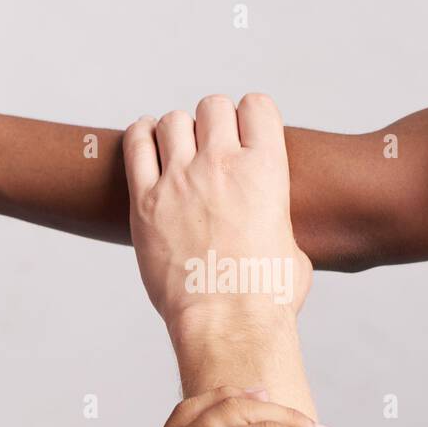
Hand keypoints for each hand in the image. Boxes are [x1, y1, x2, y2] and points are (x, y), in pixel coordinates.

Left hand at [123, 94, 311, 341]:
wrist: (227, 321)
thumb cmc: (265, 295)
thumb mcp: (291, 246)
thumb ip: (277, 222)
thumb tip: (272, 231)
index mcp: (267, 168)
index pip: (256, 106)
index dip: (248, 117)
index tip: (242, 134)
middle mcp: (222, 164)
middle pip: (212, 107)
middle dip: (210, 122)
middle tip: (206, 146)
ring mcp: (180, 180)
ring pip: (172, 122)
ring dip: (174, 131)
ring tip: (174, 150)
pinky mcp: (145, 202)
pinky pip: (136, 147)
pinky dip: (139, 138)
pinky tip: (143, 143)